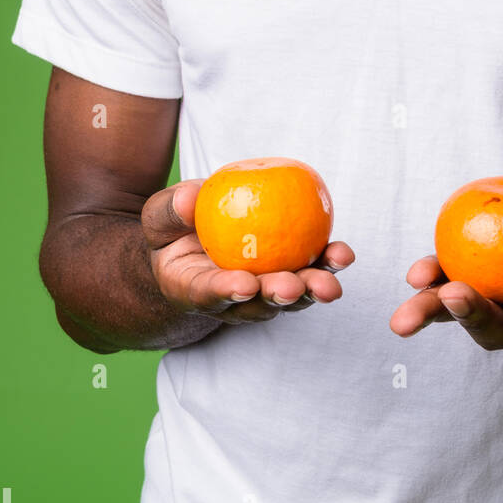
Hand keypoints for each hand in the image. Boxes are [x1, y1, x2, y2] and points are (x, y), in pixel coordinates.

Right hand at [141, 179, 354, 324]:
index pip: (208, 294)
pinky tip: (342, 255)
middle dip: (277, 298)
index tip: (243, 284)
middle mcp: (231, 300)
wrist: (193, 243)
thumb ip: (170, 209)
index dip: (226, 291)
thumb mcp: (160, 217)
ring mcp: (262, 291)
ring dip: (311, 289)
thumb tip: (190, 198)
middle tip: (292, 287)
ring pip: (289, 296)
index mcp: (192, 288)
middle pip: (257, 305)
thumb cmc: (174, 231)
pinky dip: (326, 265)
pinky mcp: (287, 274)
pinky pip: (308, 271)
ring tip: (330, 283)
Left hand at [389, 171, 502, 350]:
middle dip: (474, 319)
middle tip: (456, 295)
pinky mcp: (466, 272)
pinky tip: (416, 275)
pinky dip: (430, 279)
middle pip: (499, 330)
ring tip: (408, 311)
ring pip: (461, 313)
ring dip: (434, 312)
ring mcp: (491, 294)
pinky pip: (443, 279)